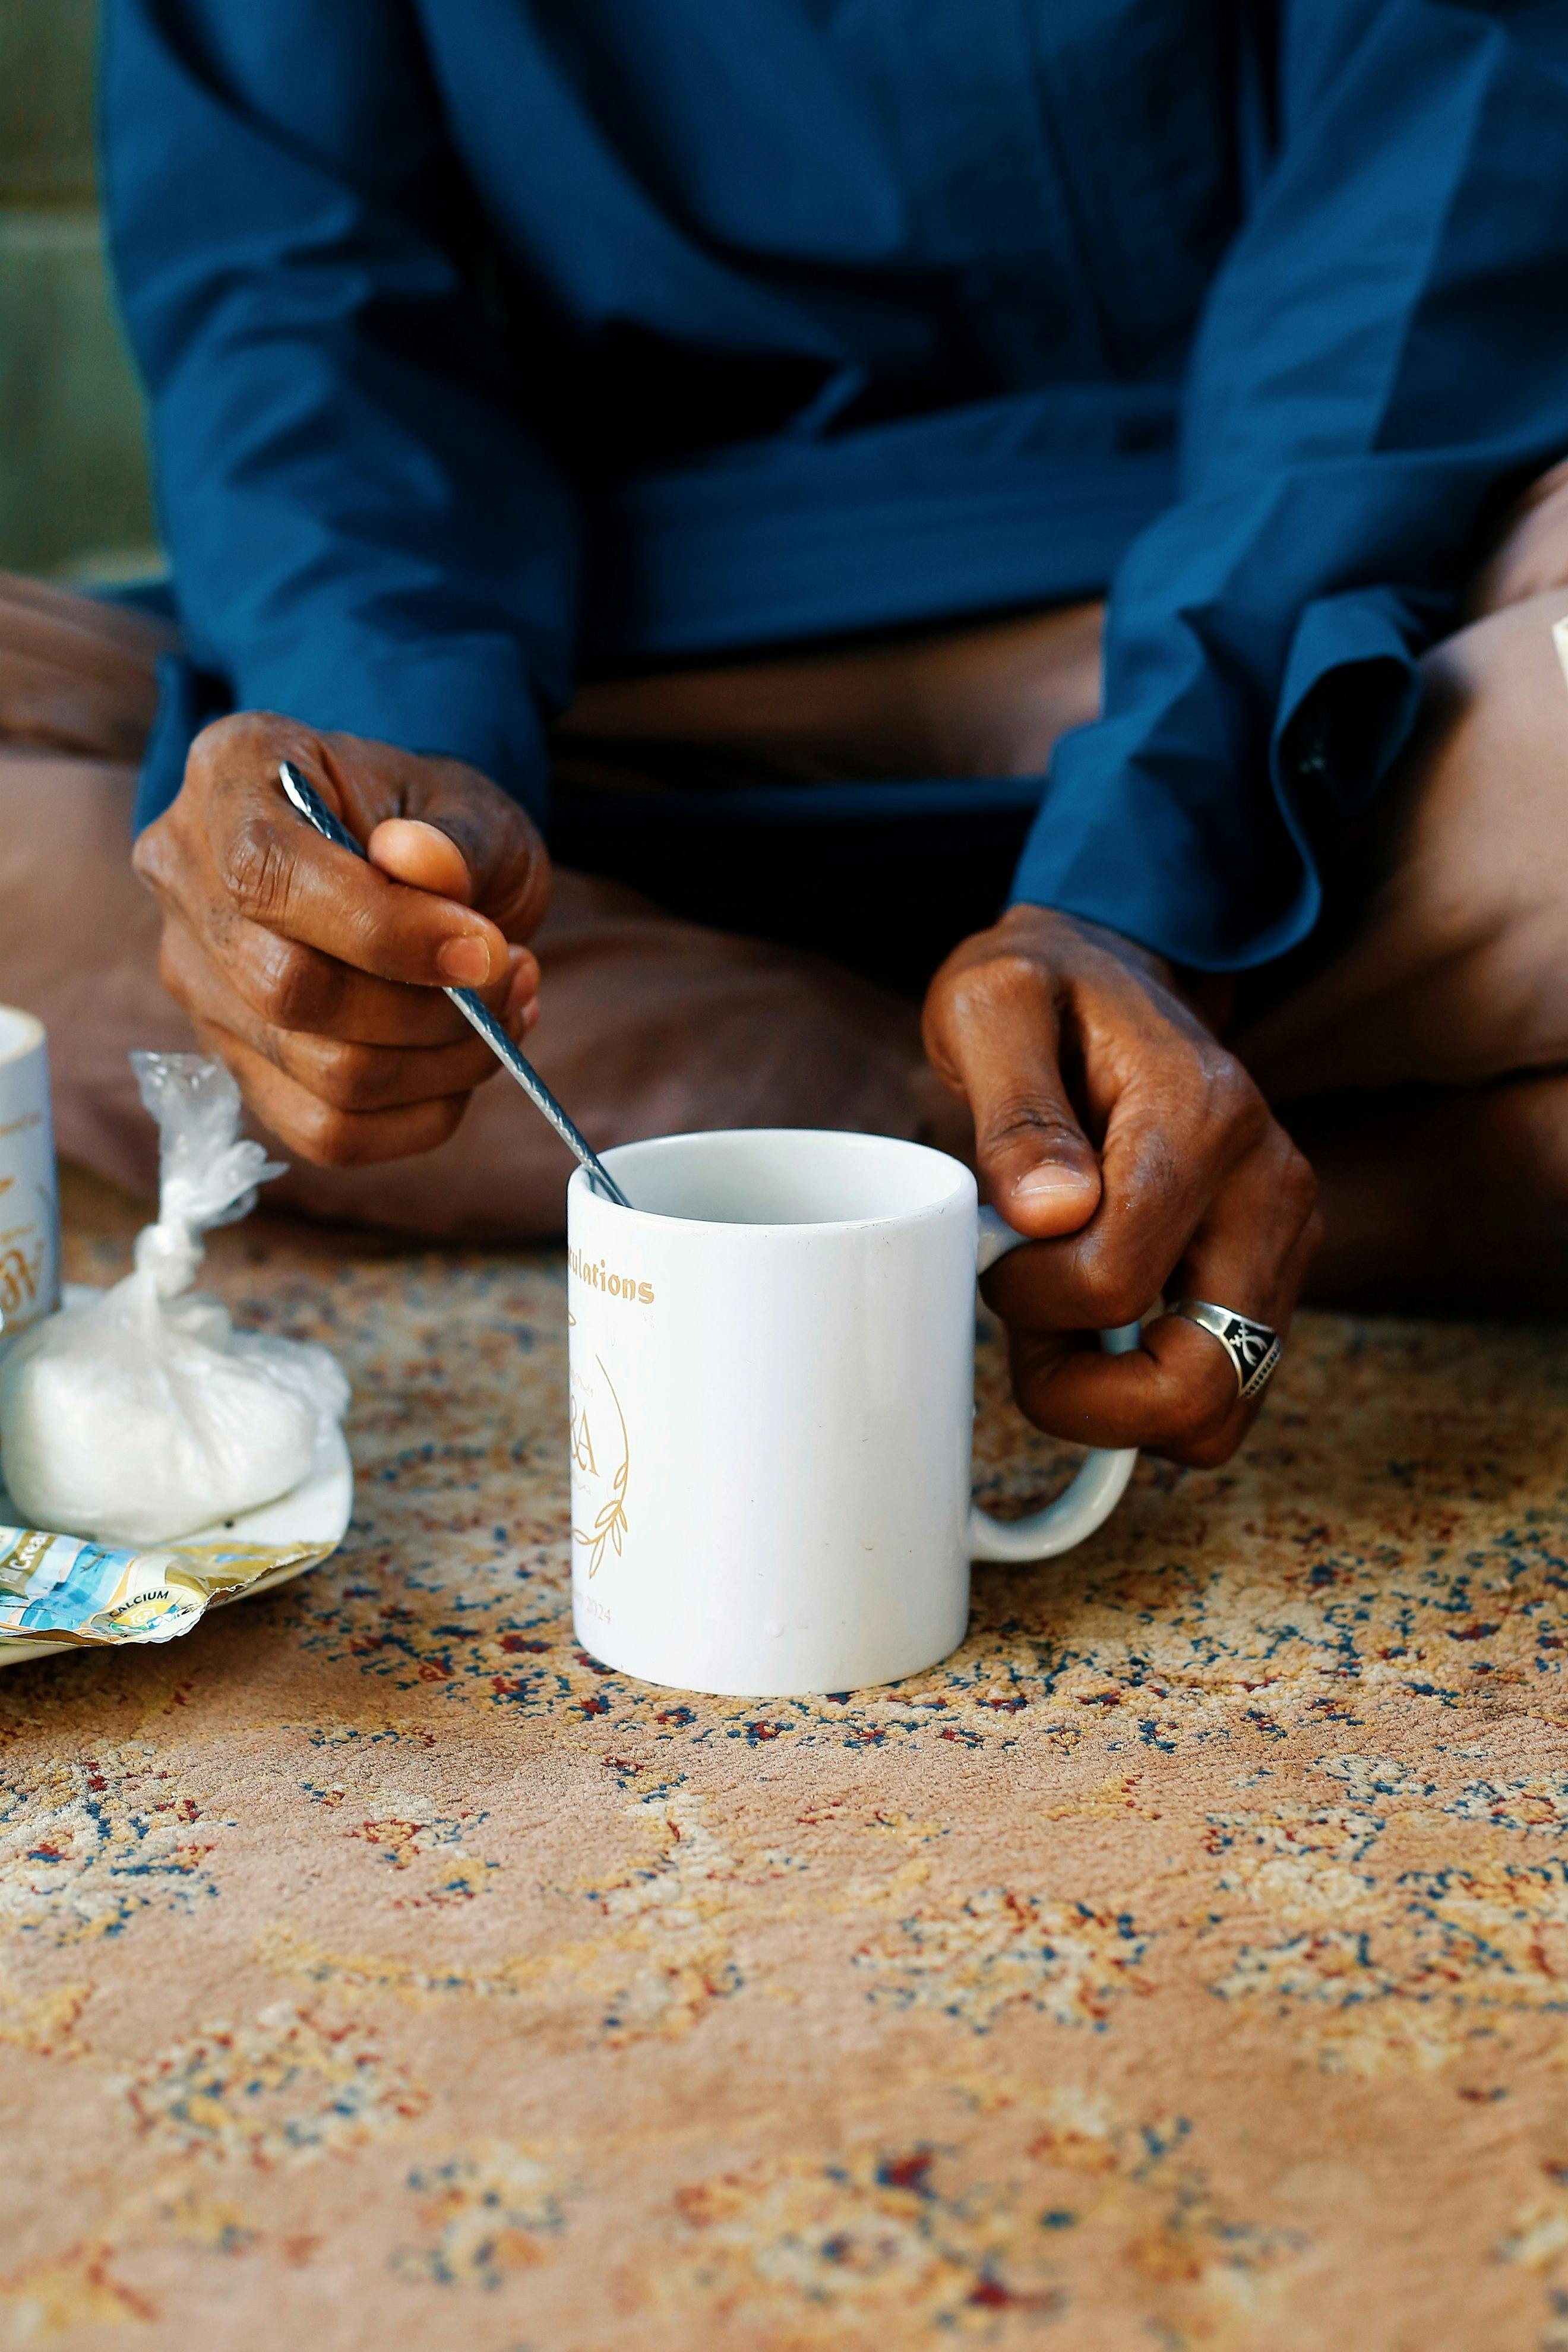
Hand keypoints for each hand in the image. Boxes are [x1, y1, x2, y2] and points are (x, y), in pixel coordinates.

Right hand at [134, 710, 550, 1163]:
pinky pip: (327, 1133)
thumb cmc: (432, 822)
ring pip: (318, 1073)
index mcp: (228, 773)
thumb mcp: (467, 802)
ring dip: (443, 1061)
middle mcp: (185, 879)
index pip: (267, 877)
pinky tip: (466, 1061)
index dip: (386, 931)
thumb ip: (453, 836)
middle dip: (428, 1007)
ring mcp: (199, 981)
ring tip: (507, 1008)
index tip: (489, 946)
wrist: (414, 862)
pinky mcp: (237, 1062)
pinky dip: (420, 1115)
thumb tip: (421, 866)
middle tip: (513, 975)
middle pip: (287, 991)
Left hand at [922, 904, 1319, 1465]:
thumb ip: (1015, 1109)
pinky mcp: (1276, 1270)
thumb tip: (1049, 1215)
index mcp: (1203, 1119)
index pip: (1111, 1285)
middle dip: (1089, 1396)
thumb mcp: (993, 1009)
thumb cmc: (1040, 990)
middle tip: (1028, 1330)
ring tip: (1062, 1321)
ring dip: (1119, 1401)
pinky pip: (1225, 1388)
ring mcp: (1285, 1235)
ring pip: (1221, 1407)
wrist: (1109, 970)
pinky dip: (1151, 1390)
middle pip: (1201, 1383)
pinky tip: (1101, 1327)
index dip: (1026, 1298)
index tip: (994, 1249)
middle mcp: (1269, 1185)